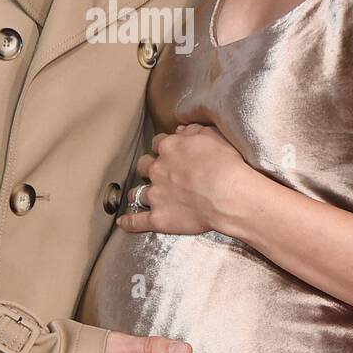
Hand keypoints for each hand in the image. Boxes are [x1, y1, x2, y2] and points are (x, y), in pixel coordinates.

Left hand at [116, 123, 247, 234]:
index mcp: (170, 148)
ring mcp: (155, 195)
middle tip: (157, 173)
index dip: (163, 148)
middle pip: (143, 166)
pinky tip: (123, 222)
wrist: (228, 195)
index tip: (168, 152)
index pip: (158, 143)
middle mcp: (158, 170)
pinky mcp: (158, 217)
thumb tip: (180, 130)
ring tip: (140, 196)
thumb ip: (193, 131)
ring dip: (138, 193)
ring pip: (137, 193)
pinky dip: (128, 222)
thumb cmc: (225, 164)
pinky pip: (136, 221)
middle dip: (148, 168)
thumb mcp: (214, 136)